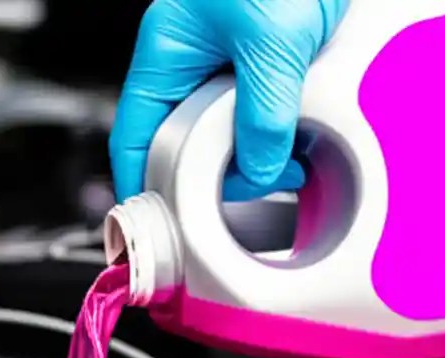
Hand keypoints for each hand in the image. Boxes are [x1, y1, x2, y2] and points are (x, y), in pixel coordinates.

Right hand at [109, 0, 349, 202]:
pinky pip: (271, 115)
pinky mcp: (272, 63)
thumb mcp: (270, 43)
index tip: (153, 228)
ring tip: (289, 163)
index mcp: (168, 54)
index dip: (140, 186)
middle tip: (247, 195)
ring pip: (235, 133)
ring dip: (261, 154)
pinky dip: (288, 134)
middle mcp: (197, 63)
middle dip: (217, 175)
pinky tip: (308, 140)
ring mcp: (234, 65)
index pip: (136, 137)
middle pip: (190, 144)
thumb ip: (264, 114)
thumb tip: (259, 171)